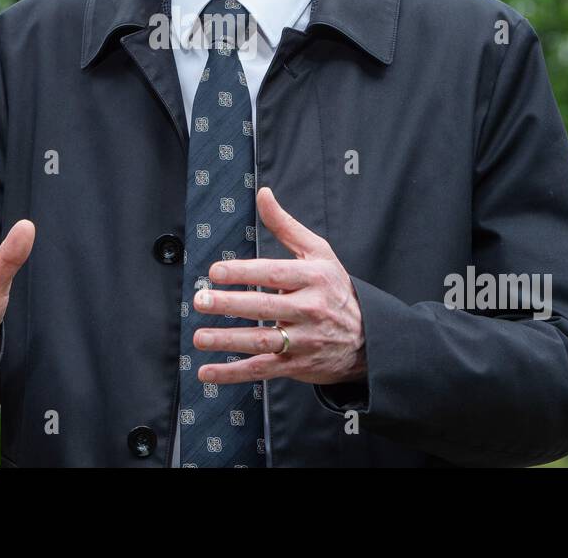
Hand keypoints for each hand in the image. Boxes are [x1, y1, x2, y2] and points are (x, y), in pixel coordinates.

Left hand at [189, 187, 366, 387]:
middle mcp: (310, 309)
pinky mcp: (296, 365)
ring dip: (227, 341)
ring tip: (199, 336)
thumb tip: (263, 194)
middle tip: (201, 300)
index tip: (216, 272)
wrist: (367, 338)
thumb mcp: (319, 253)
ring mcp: (303, 340)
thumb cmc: (335, 289)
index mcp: (314, 278)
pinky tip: (208, 371)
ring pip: (261, 341)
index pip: (274, 273)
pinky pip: (261, 369)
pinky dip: (233, 373)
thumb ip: (286, 225)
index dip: (244, 272)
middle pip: (264, 307)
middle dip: (229, 304)